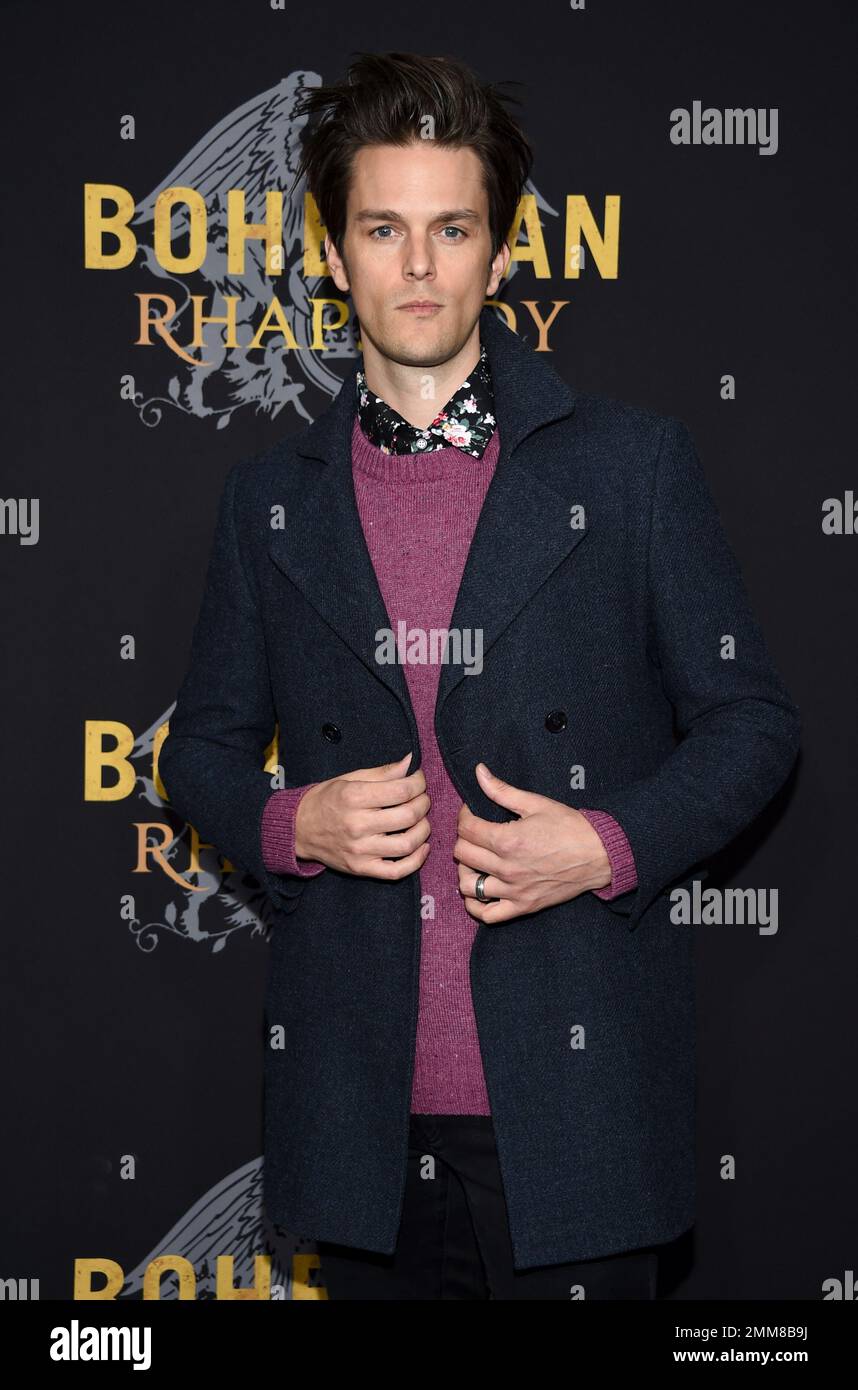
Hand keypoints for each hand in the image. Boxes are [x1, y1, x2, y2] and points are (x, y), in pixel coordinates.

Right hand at [295, 752, 430, 879]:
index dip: (418, 783)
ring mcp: (360, 850)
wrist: (298, 830)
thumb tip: (410, 762)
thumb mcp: (350, 779)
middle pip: (409, 815)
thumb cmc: (326, 800)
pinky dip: (416, 861)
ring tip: (421, 820)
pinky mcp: (361, 869)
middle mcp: (357, 825)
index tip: (418, 780)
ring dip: (423, 829)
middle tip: (422, 798)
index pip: (401, 790)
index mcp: (354, 797)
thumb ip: (382, 772)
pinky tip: (422, 847)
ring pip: (407, 844)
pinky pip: (396, 872)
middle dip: (424, 803)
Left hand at [454, 762, 610, 922]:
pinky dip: (476, 905)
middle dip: (464, 838)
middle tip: (475, 833)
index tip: (472, 811)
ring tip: (475, 860)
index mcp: (508, 840)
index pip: (466, 828)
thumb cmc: (570, 826)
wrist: (600, 854)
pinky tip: (479, 890)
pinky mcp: (523, 907)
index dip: (464, 815)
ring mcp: (514, 891)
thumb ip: (502, 790)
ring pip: (468, 885)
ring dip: (465, 871)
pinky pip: (487, 915)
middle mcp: (507, 868)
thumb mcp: (536, 803)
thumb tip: (478, 771)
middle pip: (463, 854)